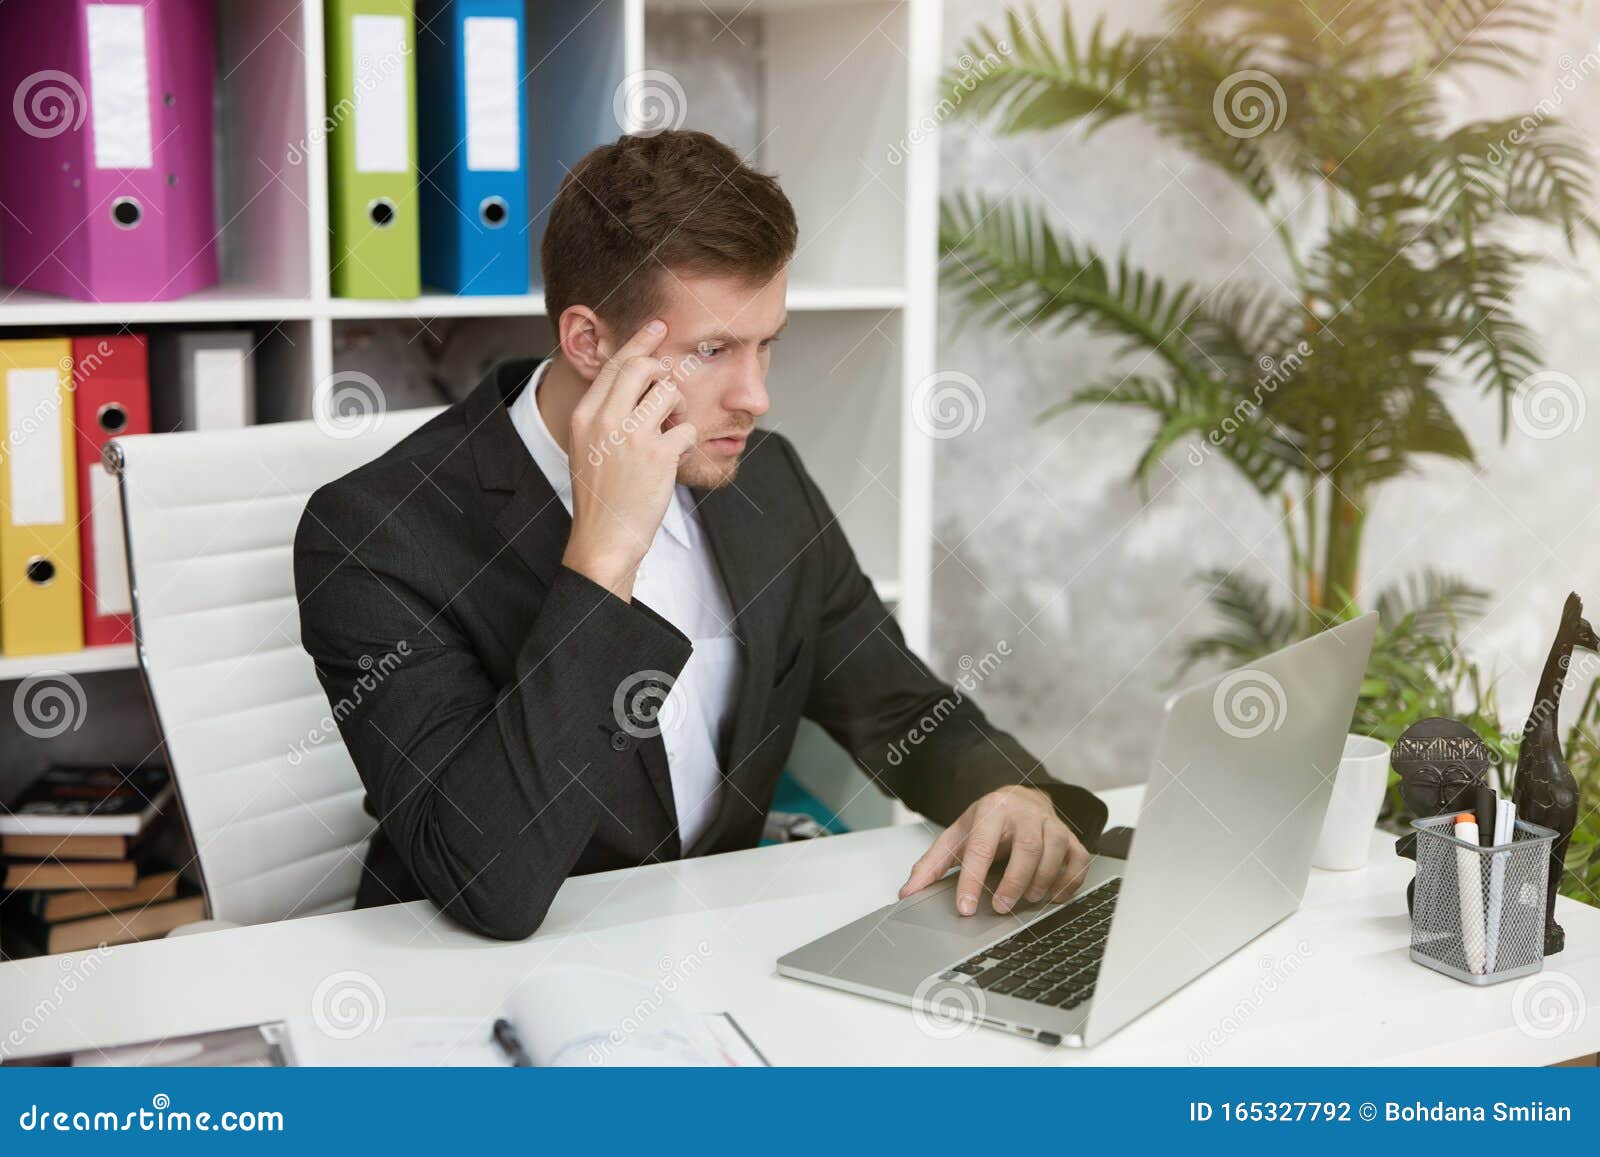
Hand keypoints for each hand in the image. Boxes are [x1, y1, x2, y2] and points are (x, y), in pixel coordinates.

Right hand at [563, 320, 697, 599]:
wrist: (604, 536)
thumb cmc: (601, 495)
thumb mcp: (588, 447)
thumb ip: (605, 413)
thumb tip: (637, 379)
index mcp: (584, 415)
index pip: (614, 364)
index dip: (639, 341)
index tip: (658, 326)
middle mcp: (604, 420)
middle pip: (642, 366)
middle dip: (663, 371)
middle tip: (669, 389)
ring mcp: (631, 437)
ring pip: (669, 392)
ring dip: (679, 408)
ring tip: (671, 429)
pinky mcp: (658, 456)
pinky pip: (687, 427)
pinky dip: (688, 438)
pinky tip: (677, 454)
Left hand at [899, 785, 1089, 915]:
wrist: (1018, 799)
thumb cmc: (986, 822)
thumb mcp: (955, 837)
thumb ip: (931, 865)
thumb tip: (907, 892)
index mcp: (990, 811)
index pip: (981, 849)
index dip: (972, 881)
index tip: (966, 908)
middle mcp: (1024, 814)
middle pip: (1027, 850)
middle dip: (1014, 884)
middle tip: (1000, 908)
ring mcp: (1050, 824)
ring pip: (1054, 854)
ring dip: (1041, 884)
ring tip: (1026, 900)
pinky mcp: (1070, 836)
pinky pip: (1078, 861)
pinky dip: (1069, 883)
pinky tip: (1054, 895)